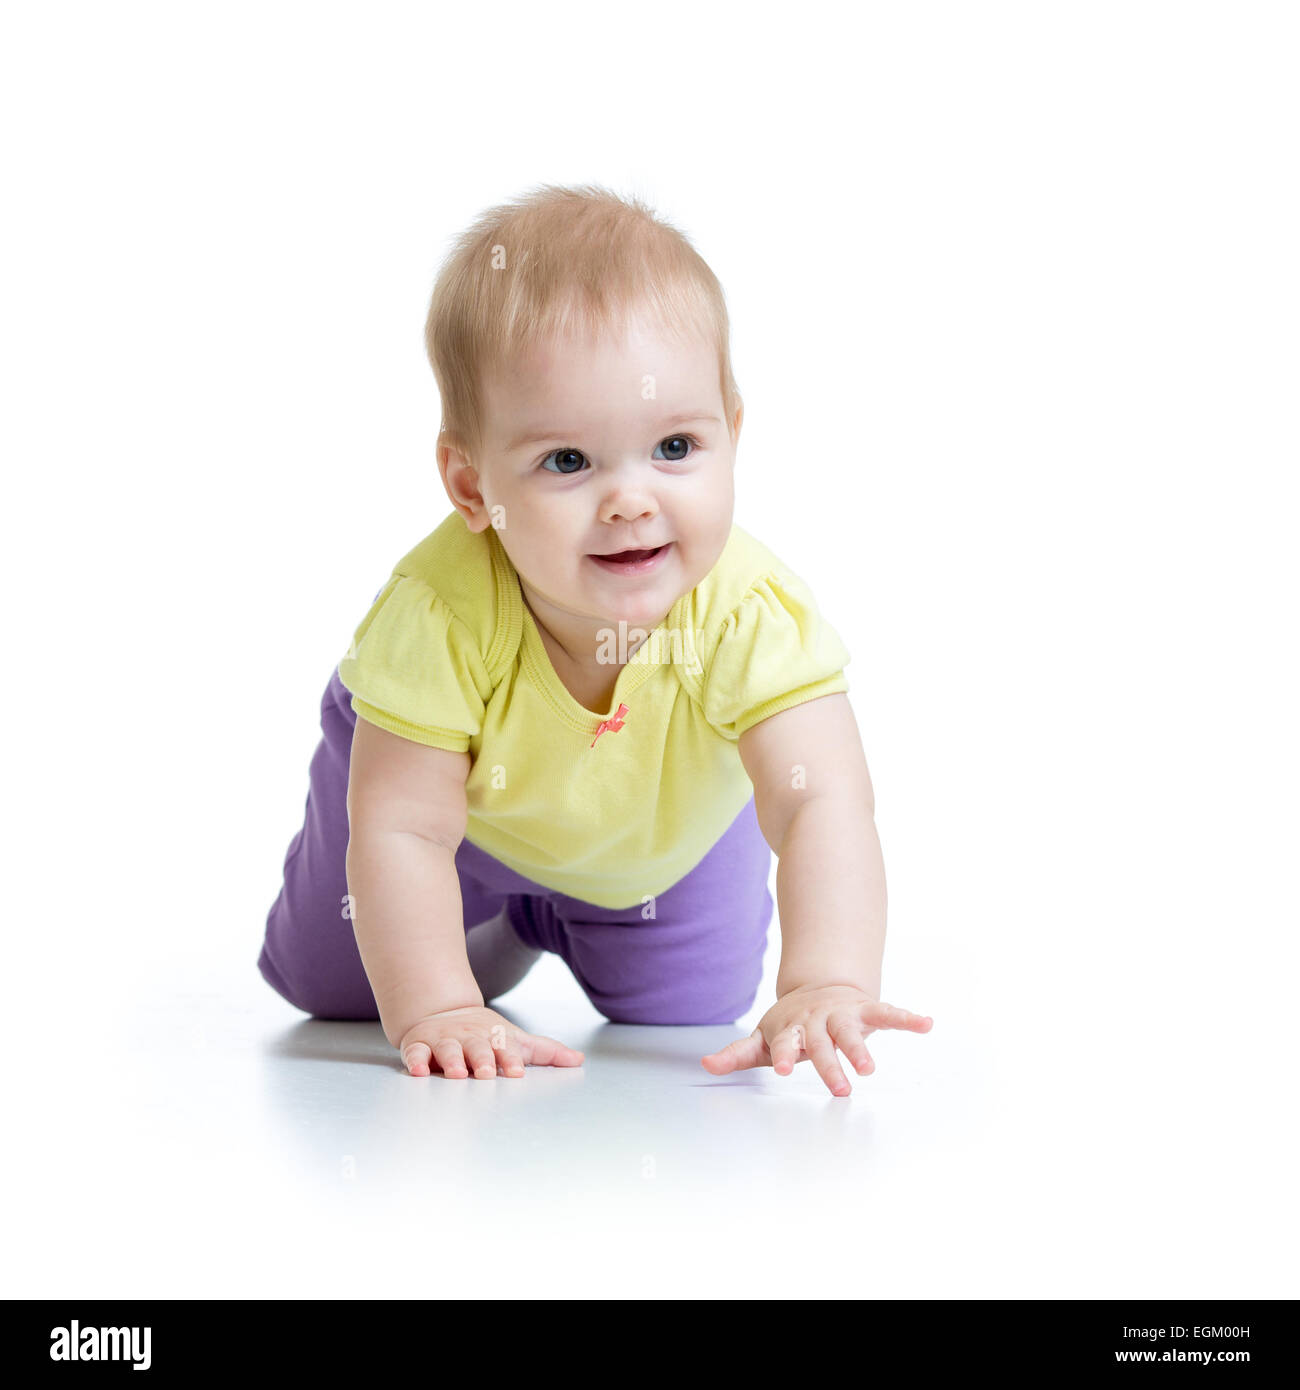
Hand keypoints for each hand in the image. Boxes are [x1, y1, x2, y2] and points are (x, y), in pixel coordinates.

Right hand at [398, 1005, 584, 1078]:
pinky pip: (415, 1053)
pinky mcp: (420, 1046)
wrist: (444, 1012)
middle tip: (487, 1073)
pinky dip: (415, 1061)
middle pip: (477, 1047)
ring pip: (447, 1049)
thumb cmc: (486, 1034)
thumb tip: (579, 1060)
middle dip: (482, 1059)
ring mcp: (444, 1041)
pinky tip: (418, 1072)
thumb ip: (545, 1052)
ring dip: (452, 1061)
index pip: (505, 1047)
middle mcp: (470, 1038)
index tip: (516, 1072)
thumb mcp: (515, 1039)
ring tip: (457, 1074)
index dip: (511, 1058)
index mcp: (494, 1037)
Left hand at [700, 984, 932, 1096]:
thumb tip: (705, 1066)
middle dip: (830, 1065)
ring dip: (862, 1048)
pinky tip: (926, 1024)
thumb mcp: (763, 1039)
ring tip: (870, 1068)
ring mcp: (841, 1014)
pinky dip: (906, 1018)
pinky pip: (887, 1013)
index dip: (785, 1055)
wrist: (819, 986)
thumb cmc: (790, 1024)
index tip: (784, 1070)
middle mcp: (816, 1021)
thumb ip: (738, 1054)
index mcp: (791, 1030)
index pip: (786, 1044)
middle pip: (822, 1044)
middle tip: (841, 1090)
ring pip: (852, 1032)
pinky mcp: (865, 1009)